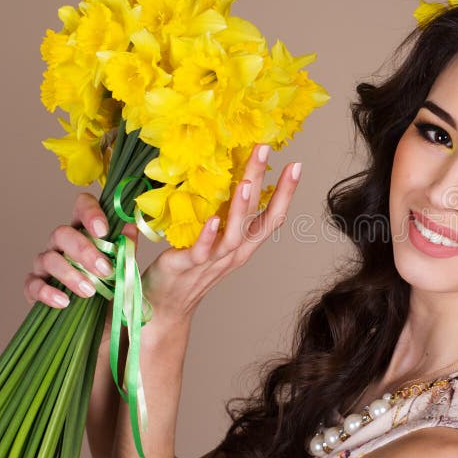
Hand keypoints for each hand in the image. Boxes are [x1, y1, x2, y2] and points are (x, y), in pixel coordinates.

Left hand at [24, 143, 301, 324]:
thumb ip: (212, 211)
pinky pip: (202, 251)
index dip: (286, 192)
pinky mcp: (187, 266)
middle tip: (265, 150)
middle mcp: (234, 252)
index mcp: (242, 245)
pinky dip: (208, 236)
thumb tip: (204, 170)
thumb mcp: (208, 238)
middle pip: (257, 216)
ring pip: (235, 234)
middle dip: (265, 182)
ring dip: (241, 208)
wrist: (161, 308)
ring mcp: (213, 261)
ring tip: (246, 183)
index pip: (272, 216)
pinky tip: (213, 219)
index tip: (295, 165)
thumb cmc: (185, 270)